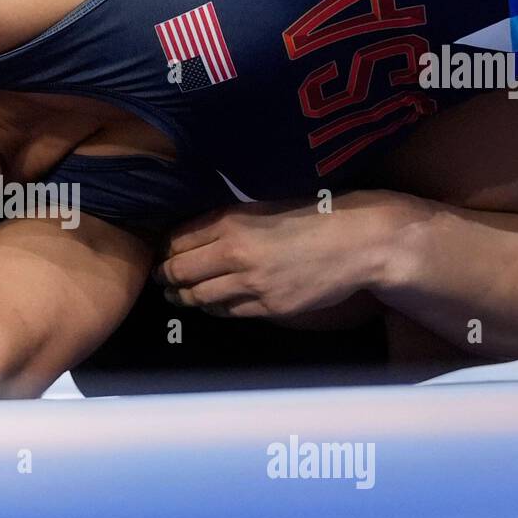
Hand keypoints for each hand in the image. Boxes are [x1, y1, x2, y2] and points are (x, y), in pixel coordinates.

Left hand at [155, 192, 405, 318]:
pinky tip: (210, 303)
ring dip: (183, 296)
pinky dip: (213, 308)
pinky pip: (227, 312)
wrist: (357, 242)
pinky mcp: (268, 307)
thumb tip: (195, 232)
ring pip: (198, 296)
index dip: (164, 250)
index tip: (161, 253)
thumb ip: (229, 219)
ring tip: (177, 294)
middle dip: (165, 276)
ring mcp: (251, 284)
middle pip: (179, 271)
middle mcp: (234, 253)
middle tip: (161, 277)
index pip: (177, 240)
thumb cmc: (315, 216)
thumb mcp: (264, 205)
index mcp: (231, 221)